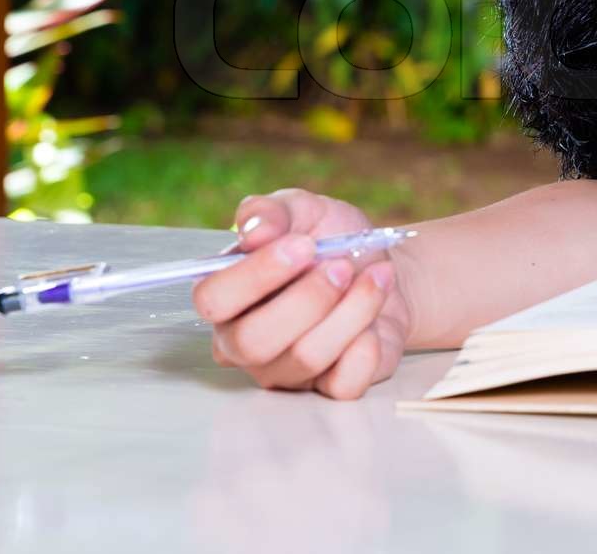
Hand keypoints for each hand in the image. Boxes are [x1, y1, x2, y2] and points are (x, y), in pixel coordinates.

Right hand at [192, 188, 412, 399]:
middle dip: (308, 298)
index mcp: (227, 297)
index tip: (304, 245)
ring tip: (376, 277)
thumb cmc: (330, 239)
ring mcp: (285, 371)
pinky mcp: (329, 387)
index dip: (256, 273)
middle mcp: (245, 343)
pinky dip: (367, 348)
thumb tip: (253, 232)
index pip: (213, 300)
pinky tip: (376, 321)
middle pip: (254, 341)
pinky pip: (342, 385)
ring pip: (306, 357)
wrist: (383, 269)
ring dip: (351, 310)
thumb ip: (271, 212)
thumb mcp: (302, 210)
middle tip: (343, 266)